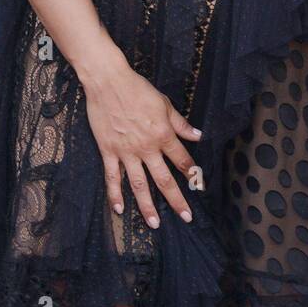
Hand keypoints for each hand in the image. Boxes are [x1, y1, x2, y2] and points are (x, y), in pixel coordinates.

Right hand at [83, 51, 202, 227]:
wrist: (108, 82)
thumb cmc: (138, 89)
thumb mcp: (164, 103)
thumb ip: (180, 123)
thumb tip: (198, 135)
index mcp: (162, 134)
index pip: (181, 159)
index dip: (191, 173)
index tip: (198, 185)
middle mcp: (146, 147)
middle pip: (164, 179)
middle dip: (176, 199)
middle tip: (186, 217)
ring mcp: (126, 152)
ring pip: (138, 184)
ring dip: (147, 206)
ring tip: (154, 224)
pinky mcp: (108, 151)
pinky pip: (112, 177)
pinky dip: (115, 194)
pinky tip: (119, 210)